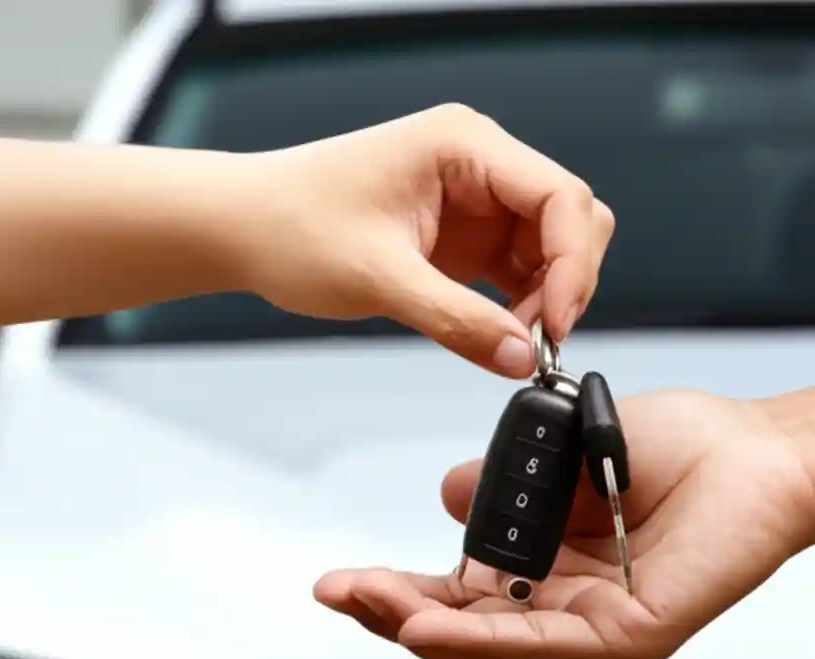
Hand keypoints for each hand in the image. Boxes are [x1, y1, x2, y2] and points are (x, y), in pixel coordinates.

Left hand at [226, 103, 614, 377]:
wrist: (243, 229)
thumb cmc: (290, 226)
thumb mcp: (377, 278)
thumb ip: (456, 321)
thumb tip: (522, 359)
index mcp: (463, 144)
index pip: (559, 194)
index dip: (572, 261)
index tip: (555, 322)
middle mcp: (479, 163)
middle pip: (569, 219)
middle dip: (564, 281)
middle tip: (536, 340)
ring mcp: (476, 200)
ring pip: (552, 249)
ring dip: (545, 299)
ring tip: (511, 343)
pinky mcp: (467, 236)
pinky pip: (522, 270)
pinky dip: (522, 307)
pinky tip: (500, 335)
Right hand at [313, 390, 814, 658]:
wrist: (760, 449)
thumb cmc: (685, 447)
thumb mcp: (567, 453)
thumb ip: (506, 481)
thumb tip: (447, 492)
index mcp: (547, 562)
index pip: (458, 591)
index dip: (399, 589)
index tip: (343, 576)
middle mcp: (565, 602)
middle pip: (464, 630)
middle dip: (393, 615)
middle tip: (338, 594)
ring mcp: (596, 626)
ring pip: (495, 649)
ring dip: (426, 631)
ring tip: (374, 608)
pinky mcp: (631, 634)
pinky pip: (549, 645)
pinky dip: (487, 640)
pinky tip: (434, 626)